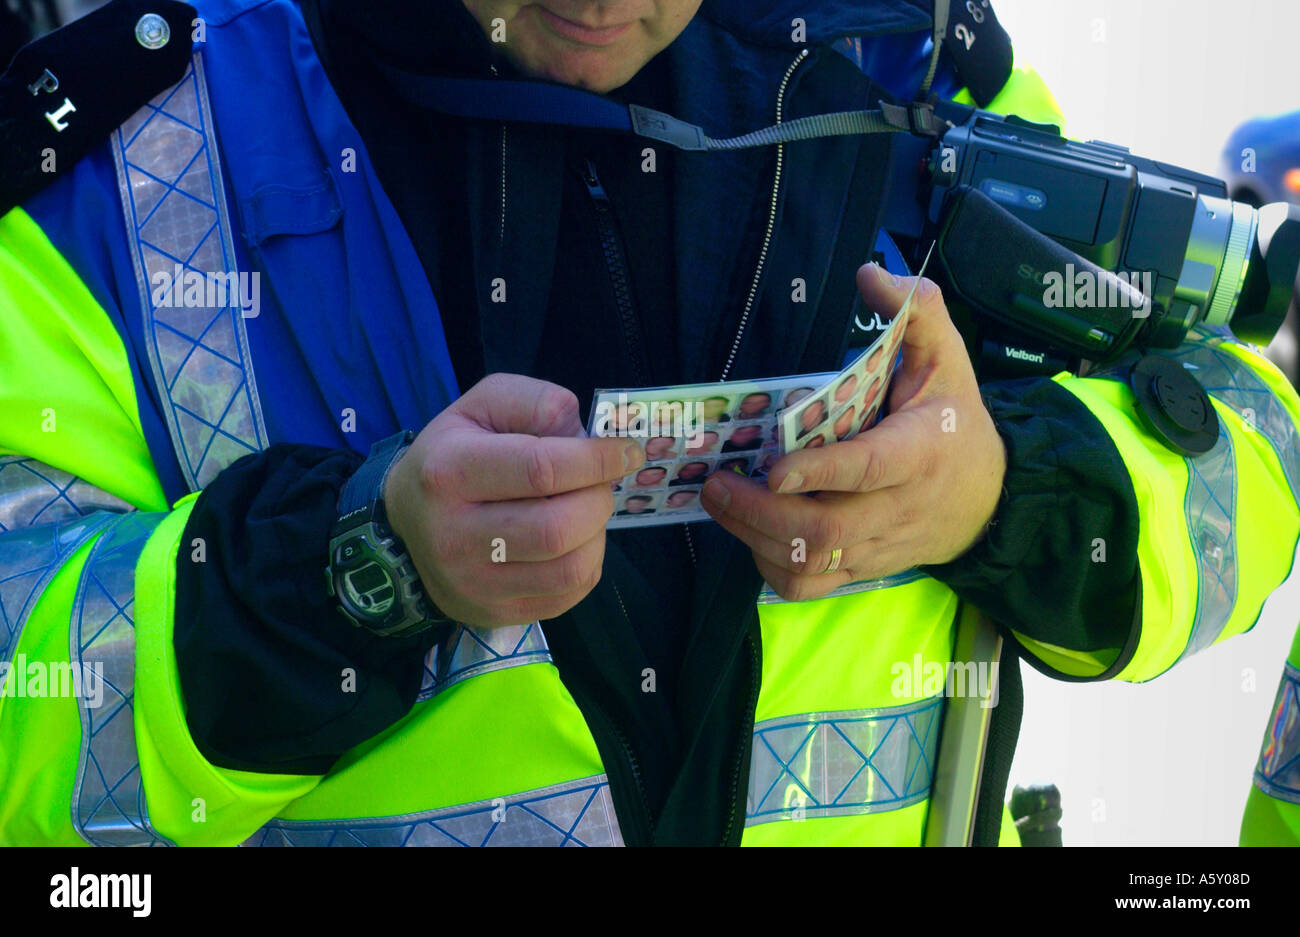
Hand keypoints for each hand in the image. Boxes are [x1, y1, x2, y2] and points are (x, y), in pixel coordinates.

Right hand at [384, 374, 641, 626]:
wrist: (405, 522)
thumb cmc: (454, 453)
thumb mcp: (482, 406)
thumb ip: (535, 402)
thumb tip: (585, 433)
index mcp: (449, 472)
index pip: (541, 469)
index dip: (597, 460)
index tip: (626, 451)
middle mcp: (454, 535)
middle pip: (558, 527)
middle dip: (598, 499)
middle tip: (600, 483)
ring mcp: (473, 583)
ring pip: (568, 568)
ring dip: (597, 534)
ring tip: (586, 511)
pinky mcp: (493, 612)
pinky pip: (567, 595)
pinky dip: (588, 564)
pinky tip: (575, 542)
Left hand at [700, 263, 1006, 600]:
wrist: (989, 499)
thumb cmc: (954, 419)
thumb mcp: (948, 358)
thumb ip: (916, 310)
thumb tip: (868, 273)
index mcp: (921, 451)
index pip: (870, 468)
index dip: (821, 472)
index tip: (774, 467)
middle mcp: (898, 506)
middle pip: (826, 528)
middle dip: (760, 513)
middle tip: (715, 484)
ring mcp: (878, 545)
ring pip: (812, 562)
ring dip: (754, 539)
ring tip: (718, 502)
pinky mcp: (863, 569)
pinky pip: (810, 585)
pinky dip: (770, 567)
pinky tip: (749, 534)